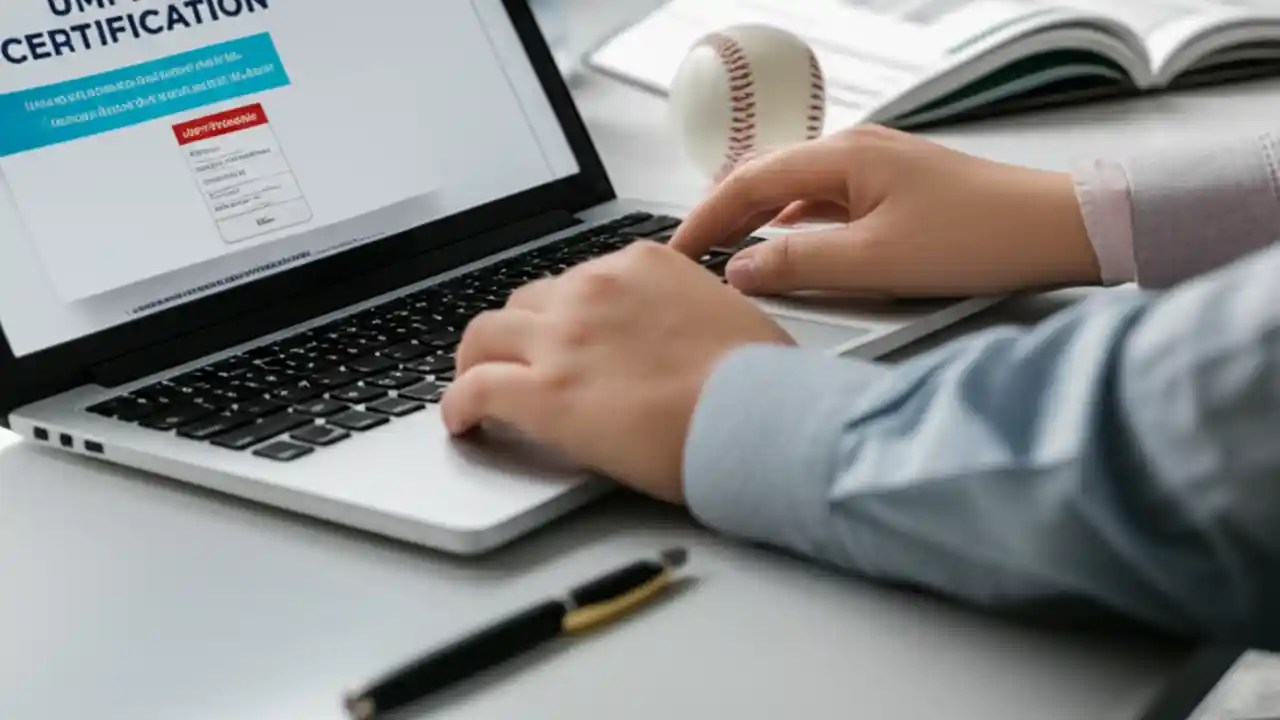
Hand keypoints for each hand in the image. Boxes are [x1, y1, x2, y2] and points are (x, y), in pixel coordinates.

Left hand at [442, 242, 792, 502]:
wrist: (759, 417)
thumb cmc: (759, 379)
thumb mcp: (725, 313)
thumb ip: (683, 311)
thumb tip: (680, 336)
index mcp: (639, 264)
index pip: (577, 279)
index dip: (563, 313)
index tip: (562, 334)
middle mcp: (593, 289)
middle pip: (525, 303)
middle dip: (519, 333)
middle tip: (519, 361)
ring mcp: (562, 338)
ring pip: (484, 336)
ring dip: (476, 361)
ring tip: (475, 385)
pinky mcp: (542, 392)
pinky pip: (473, 388)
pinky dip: (459, 404)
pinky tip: (462, 421)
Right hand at [670, 125, 1098, 296]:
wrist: (1056, 229)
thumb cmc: (977, 238)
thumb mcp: (874, 262)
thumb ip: (797, 264)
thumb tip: (740, 268)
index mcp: (844, 157)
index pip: (748, 182)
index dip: (706, 220)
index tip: (677, 252)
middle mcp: (856, 150)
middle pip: (767, 178)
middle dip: (725, 216)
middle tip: (693, 255)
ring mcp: (878, 167)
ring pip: (796, 190)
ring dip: (759, 220)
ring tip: (730, 254)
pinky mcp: (897, 188)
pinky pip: (827, 201)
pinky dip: (796, 225)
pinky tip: (793, 251)